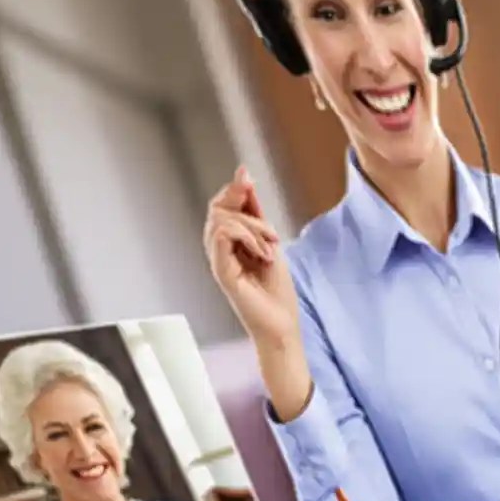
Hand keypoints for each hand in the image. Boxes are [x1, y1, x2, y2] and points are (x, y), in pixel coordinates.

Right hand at [204, 167, 298, 343]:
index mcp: (228, 242)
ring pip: (222, 219)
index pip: (221, 205)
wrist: (281, 324)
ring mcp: (218, 261)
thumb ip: (256, 214)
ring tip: (269, 249)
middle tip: (271, 233)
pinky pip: (222, 237)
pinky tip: (262, 253)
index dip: (233, 188)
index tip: (247, 177)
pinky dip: (246, 237)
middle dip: (247, 209)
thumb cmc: (276, 290)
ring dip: (253, 227)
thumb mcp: (269, 242)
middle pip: (219, 208)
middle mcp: (218, 250)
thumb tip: (245, 179)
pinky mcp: (222, 272)